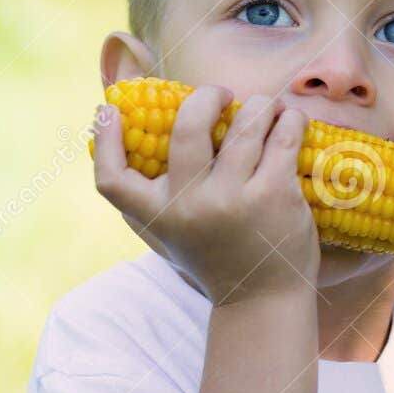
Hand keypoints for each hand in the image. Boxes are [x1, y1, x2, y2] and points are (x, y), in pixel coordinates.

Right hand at [92, 86, 318, 304]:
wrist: (261, 298)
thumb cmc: (215, 253)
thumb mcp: (174, 231)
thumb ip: (157, 193)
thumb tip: (136, 129)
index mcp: (158, 216)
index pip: (112, 178)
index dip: (103, 140)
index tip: (106, 110)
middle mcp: (191, 206)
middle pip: (188, 127)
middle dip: (207, 96)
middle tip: (221, 95)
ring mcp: (233, 199)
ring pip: (246, 122)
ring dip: (261, 105)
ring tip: (266, 108)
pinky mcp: (274, 194)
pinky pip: (282, 136)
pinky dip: (290, 120)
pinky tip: (289, 121)